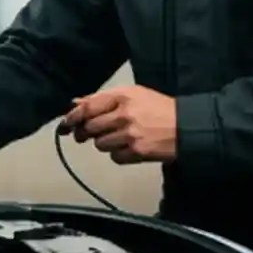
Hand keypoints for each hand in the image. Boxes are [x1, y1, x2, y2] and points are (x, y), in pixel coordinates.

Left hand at [59, 85, 176, 164]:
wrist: (185, 126)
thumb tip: (75, 103)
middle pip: (90, 128)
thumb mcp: (133, 95)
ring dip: (105, 143)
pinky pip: (114, 157)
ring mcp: (130, 134)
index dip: (73, 116)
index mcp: (122, 96)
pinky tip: (130, 147)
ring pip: (100, 144)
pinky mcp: (137, 152)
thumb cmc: (158, 108)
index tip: (66, 123)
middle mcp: (124, 114)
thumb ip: (103, 99)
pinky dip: (119, 155)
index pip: (88, 107)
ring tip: (119, 138)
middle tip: (90, 134)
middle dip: (87, 133)